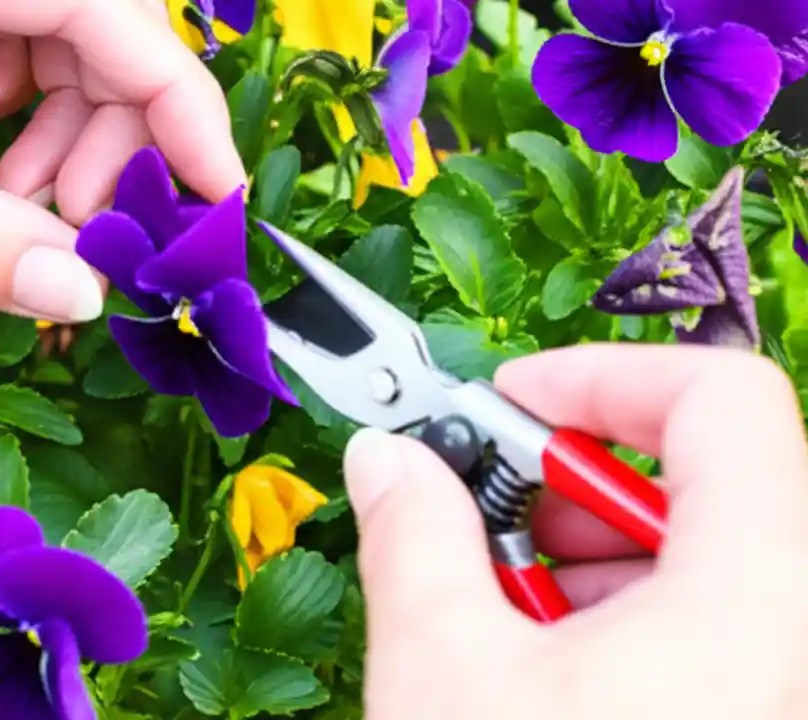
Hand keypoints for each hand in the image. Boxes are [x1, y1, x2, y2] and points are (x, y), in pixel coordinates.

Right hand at [345, 344, 807, 718]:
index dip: (601, 377)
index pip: (722, 399)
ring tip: (501, 607)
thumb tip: (389, 459)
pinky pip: (716, 621)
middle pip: (712, 473)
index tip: (508, 405)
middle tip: (482, 516)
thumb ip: (414, 535)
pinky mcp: (757, 705)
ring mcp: (785, 672)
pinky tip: (541, 664)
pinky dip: (625, 612)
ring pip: (712, 552)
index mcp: (755, 596)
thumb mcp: (443, 670)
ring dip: (590, 550)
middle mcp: (798, 628)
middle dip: (573, 479)